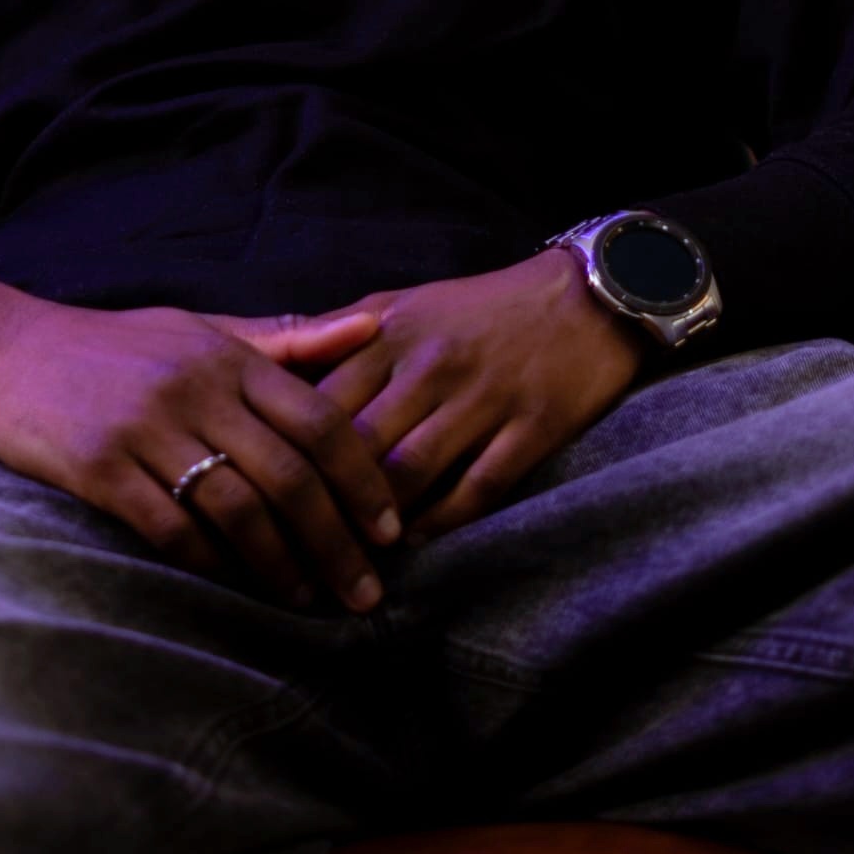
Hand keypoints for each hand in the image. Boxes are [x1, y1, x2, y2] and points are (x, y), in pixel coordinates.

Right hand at [0, 276, 402, 612]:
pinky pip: (171, 529)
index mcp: (228, 355)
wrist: (3, 350)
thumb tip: (374, 325)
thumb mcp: (199, 327)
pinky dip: (212, 565)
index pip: (321, 420)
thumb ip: (284, 339)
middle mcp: (195, 387)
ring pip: (238, 508)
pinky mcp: (99, 467)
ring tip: (309, 600)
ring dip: (282, 565)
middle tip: (366, 590)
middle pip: (290, 474)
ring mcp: (146, 427)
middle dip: (337, 540)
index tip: (394, 530)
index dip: (365, 481)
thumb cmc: (114, 345)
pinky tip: (235, 588)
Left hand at [301, 249, 652, 542]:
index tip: (270, 494)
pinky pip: (477, 487)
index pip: (324, 401)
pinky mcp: (531, 429)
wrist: (584, 298)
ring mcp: (482, 398)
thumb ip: (337, 336)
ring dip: (378, 519)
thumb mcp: (403, 303)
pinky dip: (442, 521)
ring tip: (353, 554)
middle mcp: (431, 366)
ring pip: (411, 471)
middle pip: (359, 443)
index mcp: (391, 335)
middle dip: (327, 499)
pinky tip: (417, 540)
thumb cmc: (480, 307)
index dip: (291, 453)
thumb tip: (269, 366)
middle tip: (301, 543)